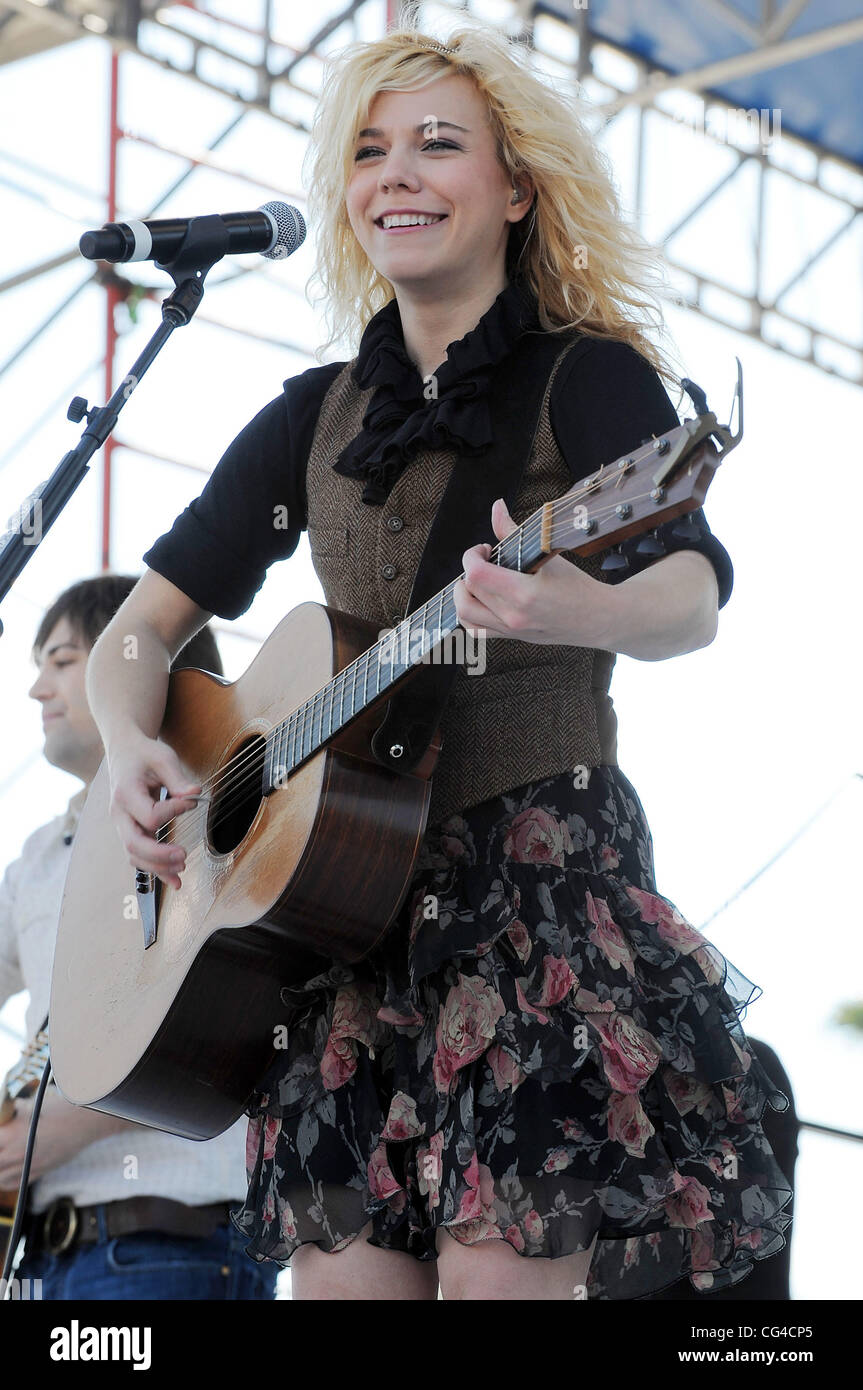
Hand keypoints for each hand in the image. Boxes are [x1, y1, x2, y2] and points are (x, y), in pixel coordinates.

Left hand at [0, 1089, 128, 1188]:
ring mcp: (28, 1165)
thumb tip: (10, 1108)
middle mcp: (16, 1152)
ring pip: (0, 1177)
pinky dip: (5, 1180)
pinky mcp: (38, 1172)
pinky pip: (14, 1183)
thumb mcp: (35, 1105)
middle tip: (3, 1144)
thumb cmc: (63, 1109)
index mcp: (13, 1132)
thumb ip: (17, 1110)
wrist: (86, 1123)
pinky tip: (6, 1171)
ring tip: (3, 1158)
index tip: (2, 1131)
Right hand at [107, 732, 201, 889]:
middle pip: (133, 844)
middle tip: (184, 855)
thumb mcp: (162, 757)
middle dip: (159, 854)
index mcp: (126, 792)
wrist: (124, 752)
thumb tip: (195, 794)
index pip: (149, 815)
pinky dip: (156, 870)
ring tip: (182, 869)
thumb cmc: (144, 754)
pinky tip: (175, 882)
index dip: (172, 812)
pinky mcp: (131, 831)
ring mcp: (123, 825)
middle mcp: (119, 813)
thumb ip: (178, 778)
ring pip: (134, 855)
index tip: (190, 803)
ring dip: (158, 866)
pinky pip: (140, 856)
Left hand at [453, 498, 611, 647]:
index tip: (485, 549)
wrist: (597, 618)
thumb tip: (497, 507)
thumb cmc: (577, 587)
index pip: (475, 574)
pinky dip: (469, 612)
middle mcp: (513, 617)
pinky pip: (475, 629)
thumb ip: (514, 531)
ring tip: (478, 580)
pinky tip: (481, 597)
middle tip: (483, 561)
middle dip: (468, 570)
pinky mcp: (511, 637)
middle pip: (467, 592)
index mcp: (524, 594)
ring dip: (464, 593)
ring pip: (465, 614)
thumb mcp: (548, 554)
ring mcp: (511, 631)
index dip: (472, 556)